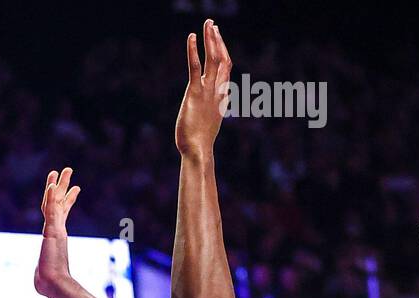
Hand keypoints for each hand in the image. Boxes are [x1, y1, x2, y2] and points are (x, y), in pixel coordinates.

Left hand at [33, 167, 80, 297]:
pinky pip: (51, 210)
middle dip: (64, 186)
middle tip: (69, 170)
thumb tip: (40, 284)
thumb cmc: (48, 282)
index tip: (74, 188)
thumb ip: (42, 272)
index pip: (59, 212)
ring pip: (56, 201)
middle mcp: (56, 229)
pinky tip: (52, 186)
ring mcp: (55, 229)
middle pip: (59, 202)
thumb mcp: (42, 273)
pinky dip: (52, 198)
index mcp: (55, 235)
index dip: (64, 199)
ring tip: (66, 170)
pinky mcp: (52, 232)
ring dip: (59, 184)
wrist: (53, 284)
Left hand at [175, 20, 232, 158]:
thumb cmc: (200, 141)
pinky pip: (195, 67)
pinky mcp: (194, 94)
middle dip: (218, 40)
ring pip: (213, 59)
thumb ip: (215, 107)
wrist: (198, 151)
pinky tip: (192, 37)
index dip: (223, 50)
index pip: (226, 67)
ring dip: (211, 39)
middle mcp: (217, 90)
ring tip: (208, 24)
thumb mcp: (210, 120)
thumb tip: (222, 101)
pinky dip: (193, 50)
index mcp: (221, 95)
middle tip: (212, 24)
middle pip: (223, 58)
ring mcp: (207, 91)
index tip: (217, 37)